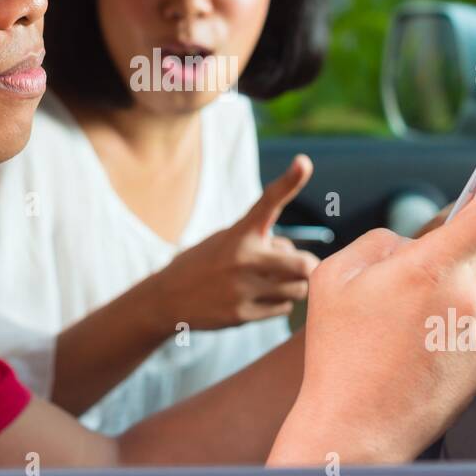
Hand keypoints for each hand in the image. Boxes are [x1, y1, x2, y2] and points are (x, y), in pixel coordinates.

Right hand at [150, 155, 318, 330]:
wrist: (167, 298)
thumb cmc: (206, 262)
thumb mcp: (227, 238)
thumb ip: (263, 241)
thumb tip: (301, 259)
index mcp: (240, 232)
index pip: (268, 202)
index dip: (289, 181)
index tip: (304, 162)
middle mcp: (243, 258)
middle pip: (304, 265)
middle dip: (308, 267)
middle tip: (301, 267)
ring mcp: (243, 288)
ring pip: (297, 289)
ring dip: (294, 285)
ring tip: (272, 281)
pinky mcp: (242, 314)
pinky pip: (283, 309)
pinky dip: (280, 303)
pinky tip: (259, 297)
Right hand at [269, 154, 475, 465]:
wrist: (353, 425)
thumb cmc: (338, 353)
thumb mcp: (337, 276)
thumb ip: (381, 241)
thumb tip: (411, 241)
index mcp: (429, 269)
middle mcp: (464, 299)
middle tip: (437, 254)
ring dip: (457, 287)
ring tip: (406, 318)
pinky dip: (454, 323)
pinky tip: (416, 344)